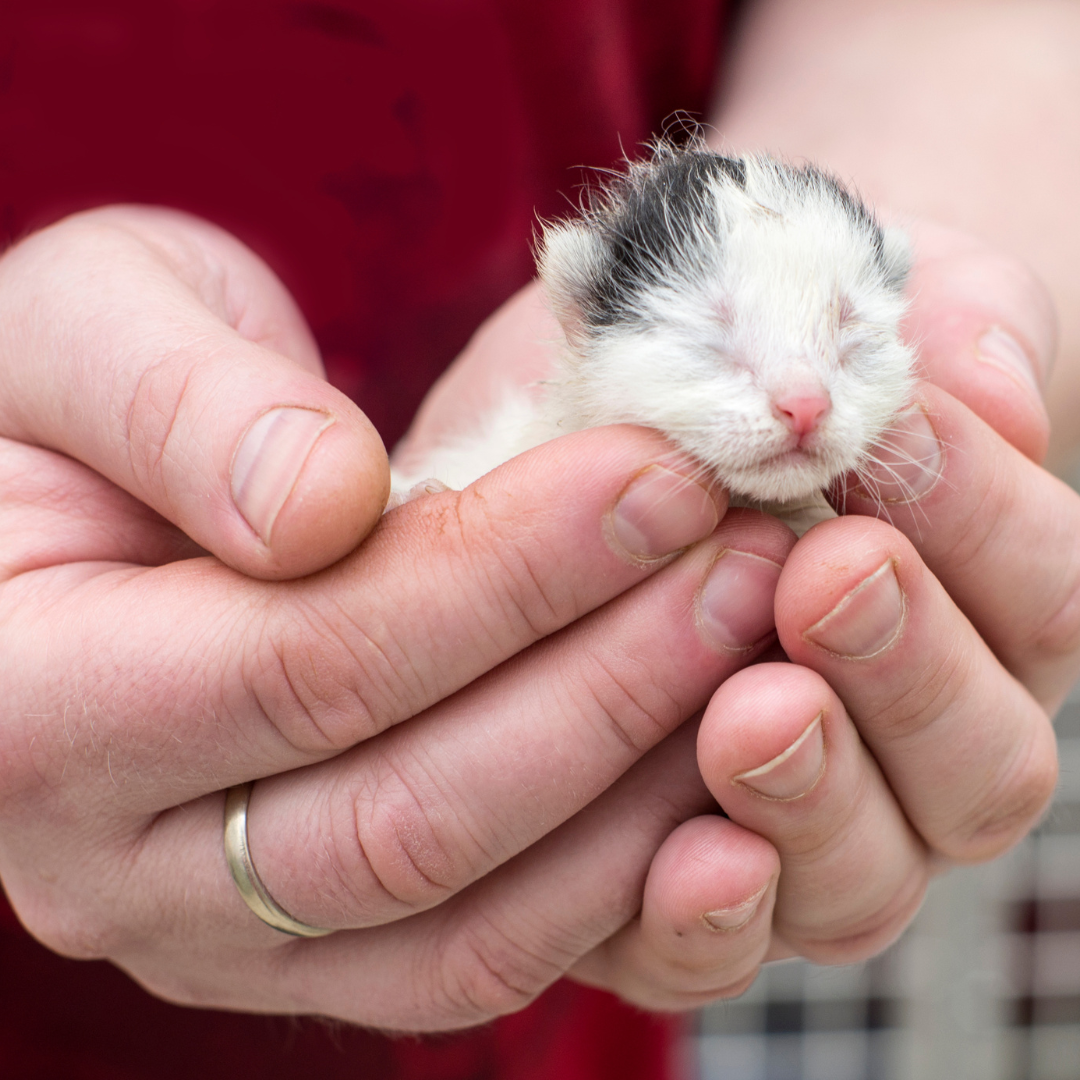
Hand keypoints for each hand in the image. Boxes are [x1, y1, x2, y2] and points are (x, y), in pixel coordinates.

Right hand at [0, 207, 789, 1029]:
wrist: (71, 503)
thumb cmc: (69, 397)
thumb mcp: (92, 335)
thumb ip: (184, 406)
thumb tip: (322, 506)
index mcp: (29, 701)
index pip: (304, 660)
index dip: (503, 576)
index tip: (659, 477)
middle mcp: (115, 865)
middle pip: (405, 817)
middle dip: (606, 683)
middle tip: (746, 560)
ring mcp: (220, 934)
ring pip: (467, 921)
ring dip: (639, 793)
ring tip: (758, 646)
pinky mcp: (317, 950)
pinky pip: (486, 957)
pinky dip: (617, 887)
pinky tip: (718, 776)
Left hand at [568, 222, 1072, 1007]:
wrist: (610, 412)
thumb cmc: (729, 355)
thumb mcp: (818, 304)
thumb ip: (915, 332)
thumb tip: (983, 382)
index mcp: (975, 609)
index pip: (1040, 594)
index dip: (986, 522)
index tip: (895, 435)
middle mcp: (907, 742)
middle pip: (979, 764)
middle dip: (911, 669)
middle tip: (830, 577)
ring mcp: (802, 825)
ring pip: (865, 873)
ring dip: (821, 797)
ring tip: (754, 712)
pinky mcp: (673, 885)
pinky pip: (715, 948)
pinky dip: (713, 920)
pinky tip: (696, 859)